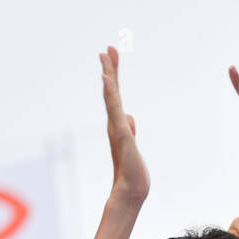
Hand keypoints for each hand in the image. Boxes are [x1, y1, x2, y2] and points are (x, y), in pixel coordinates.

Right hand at [100, 46, 148, 204]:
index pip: (116, 96)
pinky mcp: (121, 133)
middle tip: (108, 48)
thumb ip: (129, 130)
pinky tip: (107, 79)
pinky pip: (114, 109)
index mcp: (119, 125)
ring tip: (105, 56)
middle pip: (111, 91)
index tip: (112, 57)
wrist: (130, 190)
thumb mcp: (133, 145)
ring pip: (111, 96)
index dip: (114, 77)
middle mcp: (114, 123)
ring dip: (109, 75)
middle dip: (111, 69)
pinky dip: (110, 93)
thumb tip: (129, 117)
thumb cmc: (132, 170)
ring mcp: (116, 127)